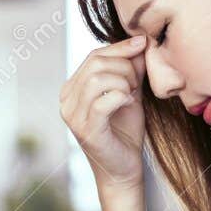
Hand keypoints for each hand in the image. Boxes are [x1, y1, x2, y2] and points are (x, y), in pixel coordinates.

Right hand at [59, 35, 147, 192]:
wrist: (124, 169)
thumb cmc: (125, 132)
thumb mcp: (130, 93)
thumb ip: (132, 69)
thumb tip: (141, 41)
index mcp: (72, 88)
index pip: (94, 55)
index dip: (120, 47)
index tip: (143, 43)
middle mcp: (67, 100)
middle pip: (96, 63)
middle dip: (125, 67)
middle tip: (138, 83)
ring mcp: (73, 116)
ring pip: (99, 78)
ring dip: (124, 82)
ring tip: (132, 95)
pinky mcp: (86, 130)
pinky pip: (103, 101)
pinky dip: (121, 96)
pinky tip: (129, 103)